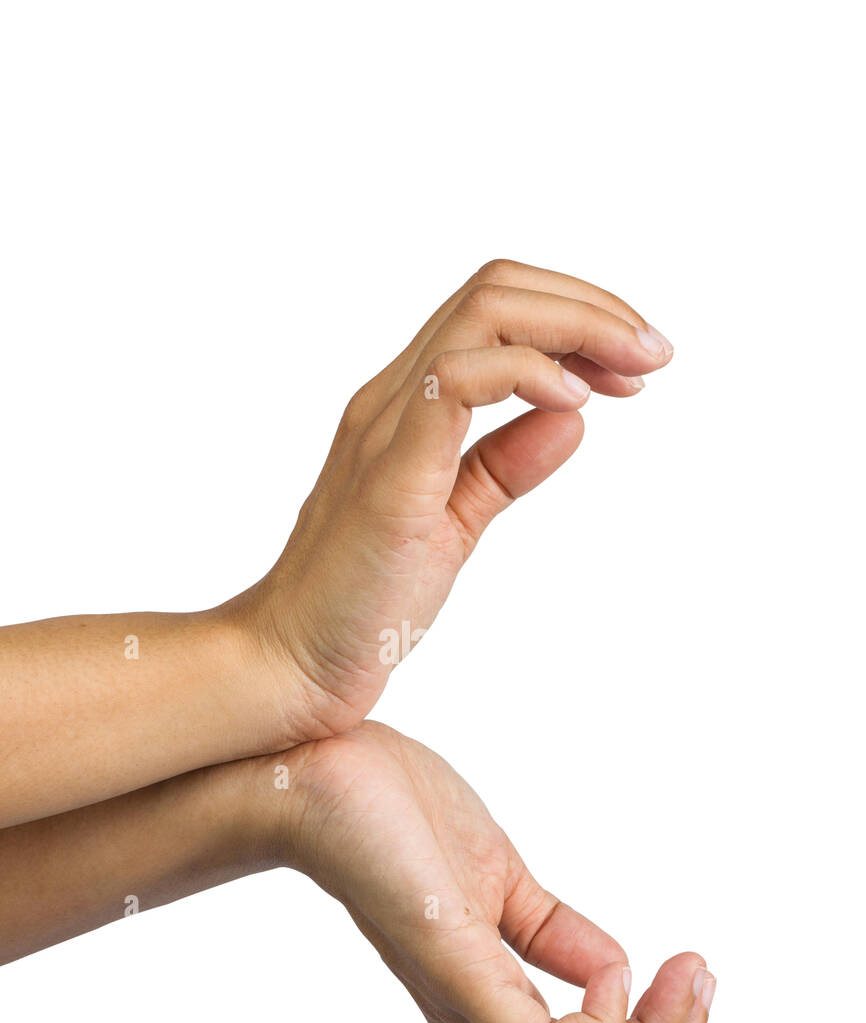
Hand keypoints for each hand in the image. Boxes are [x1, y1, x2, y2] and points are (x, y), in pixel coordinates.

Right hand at [239, 260, 673, 742]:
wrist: (291, 664)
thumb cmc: (363, 602)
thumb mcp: (455, 522)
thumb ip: (505, 467)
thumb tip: (574, 418)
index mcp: (409, 406)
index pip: (494, 309)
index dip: (576, 317)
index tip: (635, 367)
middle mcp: (393, 398)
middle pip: (497, 289)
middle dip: (592, 307)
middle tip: (654, 354)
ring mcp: (386, 427)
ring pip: (483, 314)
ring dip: (575, 326)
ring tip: (632, 368)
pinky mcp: (391, 472)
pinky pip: (459, 380)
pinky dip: (530, 374)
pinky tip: (576, 403)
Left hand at [279, 722, 711, 1022]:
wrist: (318, 768)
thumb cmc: (396, 815)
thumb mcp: (504, 880)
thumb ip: (560, 935)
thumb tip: (622, 973)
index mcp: (490, 1002)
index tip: (692, 968)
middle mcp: (477, 1020)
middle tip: (701, 979)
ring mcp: (464, 1003)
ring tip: (687, 975)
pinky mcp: (453, 969)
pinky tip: (618, 970)